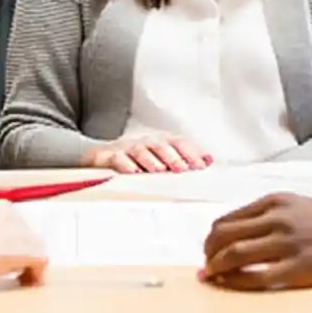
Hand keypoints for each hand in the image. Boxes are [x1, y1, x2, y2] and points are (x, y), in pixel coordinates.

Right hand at [83, 132, 211, 172]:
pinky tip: (133, 171)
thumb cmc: (137, 157)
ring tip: (159, 170)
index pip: (178, 143)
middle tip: (181, 168)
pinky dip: (125, 164)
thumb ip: (185, 157)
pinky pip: (117, 158)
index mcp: (160, 141)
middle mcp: (145, 142)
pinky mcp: (110, 155)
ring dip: (150, 160)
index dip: (190, 153)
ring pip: (140, 150)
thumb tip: (209, 159)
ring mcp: (127, 148)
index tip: (200, 165)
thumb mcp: (162, 156)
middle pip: (161, 145)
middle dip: (172, 156)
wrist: (103, 155)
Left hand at [200, 193, 311, 289]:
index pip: (228, 218)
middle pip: (223, 235)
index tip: (209, 249)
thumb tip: (239, 235)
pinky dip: (236, 283)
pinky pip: (255, 278)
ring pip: (233, 254)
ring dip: (215, 268)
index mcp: (277, 201)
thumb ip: (270, 216)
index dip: (212, 238)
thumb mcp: (301, 206)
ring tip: (213, 276)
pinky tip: (231, 285)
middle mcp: (279, 218)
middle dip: (208, 252)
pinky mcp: (298, 267)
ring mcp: (288, 242)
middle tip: (207, 264)